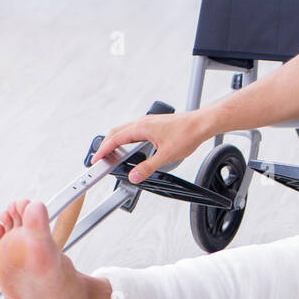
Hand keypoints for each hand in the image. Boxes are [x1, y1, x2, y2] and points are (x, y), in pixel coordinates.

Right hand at [90, 111, 208, 182]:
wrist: (202, 123)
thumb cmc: (187, 133)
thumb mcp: (166, 156)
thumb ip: (147, 167)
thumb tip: (134, 176)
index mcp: (141, 127)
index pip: (115, 139)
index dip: (103, 150)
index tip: (96, 160)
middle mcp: (143, 122)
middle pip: (116, 133)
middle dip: (106, 146)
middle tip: (101, 160)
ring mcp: (149, 122)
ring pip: (125, 131)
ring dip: (116, 142)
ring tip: (112, 156)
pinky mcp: (155, 124)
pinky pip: (134, 131)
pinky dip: (127, 140)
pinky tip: (131, 149)